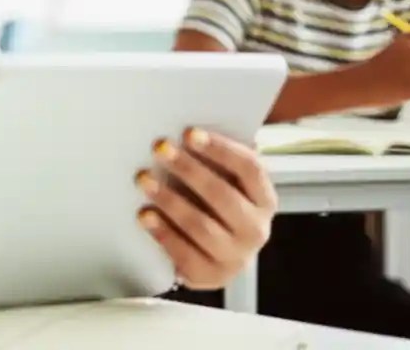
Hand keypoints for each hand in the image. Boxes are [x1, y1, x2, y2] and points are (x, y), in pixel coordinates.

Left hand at [134, 129, 276, 289]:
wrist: (216, 255)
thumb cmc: (215, 205)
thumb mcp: (225, 183)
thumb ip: (216, 161)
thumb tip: (186, 132)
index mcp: (265, 199)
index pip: (250, 169)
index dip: (220, 149)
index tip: (189, 133)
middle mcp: (256, 229)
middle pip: (222, 196)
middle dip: (188, 169)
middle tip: (159, 149)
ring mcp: (236, 257)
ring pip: (202, 227)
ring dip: (170, 200)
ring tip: (144, 180)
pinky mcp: (212, 276)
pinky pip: (186, 256)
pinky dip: (163, 233)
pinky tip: (144, 215)